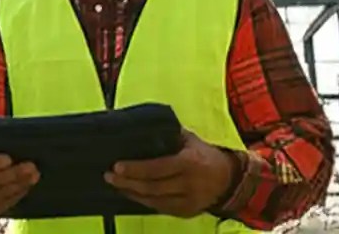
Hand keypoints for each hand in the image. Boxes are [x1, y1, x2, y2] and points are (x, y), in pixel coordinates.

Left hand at [105, 129, 239, 217]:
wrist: (229, 179)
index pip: (156, 168)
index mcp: (188, 163)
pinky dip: (143, 201)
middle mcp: (188, 184)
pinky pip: (159, 209)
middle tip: (109, 176)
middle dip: (127, 183)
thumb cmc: (205, 155)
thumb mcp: (190, 140)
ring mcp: (187, 201)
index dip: (135, 169)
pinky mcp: (186, 212)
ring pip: (153, 201)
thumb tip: (142, 126)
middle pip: (151, 187)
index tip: (117, 166)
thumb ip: (168, 134)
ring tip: (116, 185)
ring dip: (131, 193)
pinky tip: (131, 194)